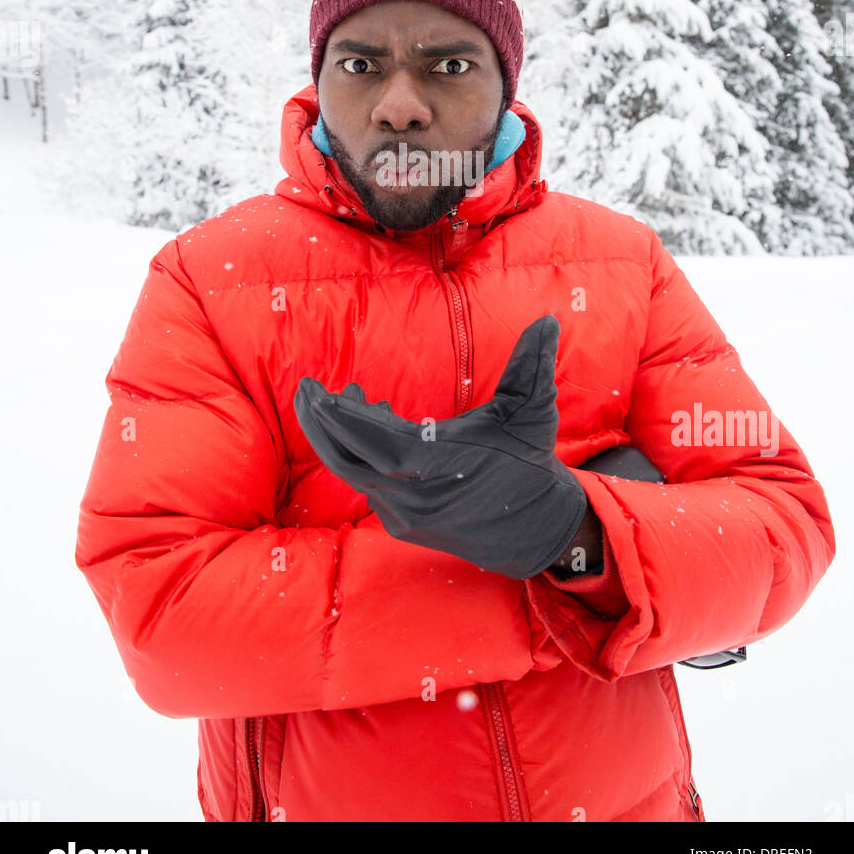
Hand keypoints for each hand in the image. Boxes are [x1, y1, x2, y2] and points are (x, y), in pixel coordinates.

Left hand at [293, 314, 587, 578]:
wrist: (537, 532)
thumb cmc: (530, 466)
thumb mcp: (533, 412)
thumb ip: (533, 364)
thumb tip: (549, 320)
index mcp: (436, 466)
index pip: (374, 441)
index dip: (341, 417)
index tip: (316, 391)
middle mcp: (412, 496)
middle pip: (345, 459)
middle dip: (318, 423)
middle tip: (304, 388)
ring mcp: (404, 514)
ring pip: (354, 472)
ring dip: (339, 435)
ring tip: (338, 395)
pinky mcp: (403, 524)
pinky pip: (369, 484)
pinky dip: (360, 453)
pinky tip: (370, 420)